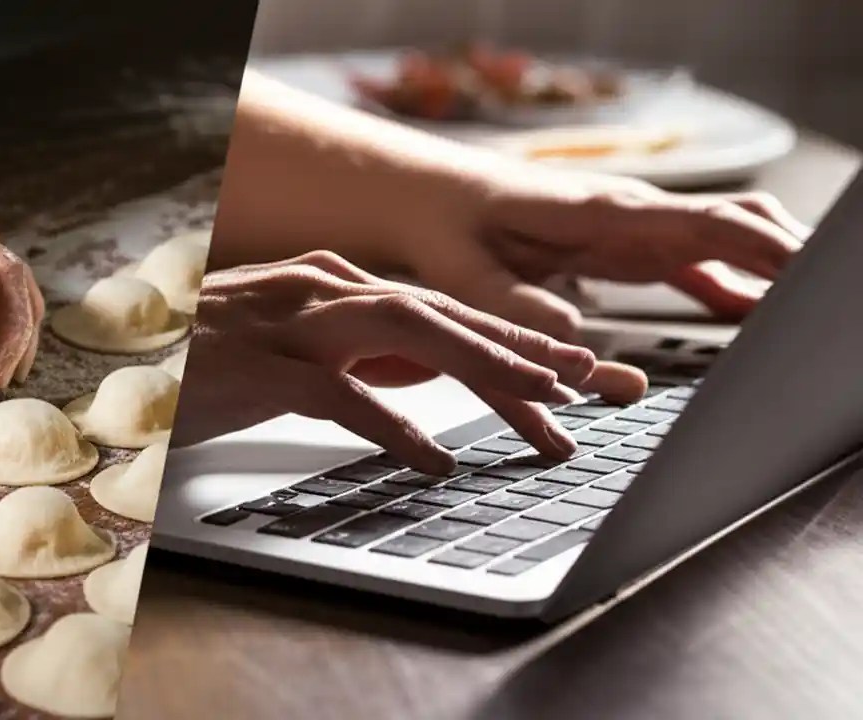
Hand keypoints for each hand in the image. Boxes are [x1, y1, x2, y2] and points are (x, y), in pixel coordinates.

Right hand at [175, 251, 645, 472]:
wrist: (120, 362)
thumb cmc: (206, 361)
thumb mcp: (294, 350)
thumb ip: (358, 353)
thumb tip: (428, 370)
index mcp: (329, 284)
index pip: (437, 307)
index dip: (506, 337)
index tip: (565, 369)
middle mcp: (317, 290)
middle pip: (438, 312)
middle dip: (515, 347)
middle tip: (582, 383)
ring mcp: (288, 325)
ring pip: (406, 333)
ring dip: (480, 366)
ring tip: (537, 402)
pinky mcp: (259, 368)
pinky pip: (340, 395)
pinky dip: (394, 426)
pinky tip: (433, 460)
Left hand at [400, 164, 805, 340]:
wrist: (428, 197)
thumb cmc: (445, 227)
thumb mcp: (466, 275)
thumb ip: (519, 308)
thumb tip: (577, 349)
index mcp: (603, 213)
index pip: (708, 223)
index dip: (768, 249)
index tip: (808, 275)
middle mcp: (631, 215)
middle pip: (738, 225)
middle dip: (790, 259)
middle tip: (823, 310)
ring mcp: (635, 230)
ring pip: (728, 240)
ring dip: (773, 270)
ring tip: (805, 320)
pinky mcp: (628, 248)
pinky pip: (698, 263)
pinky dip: (736, 286)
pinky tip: (756, 316)